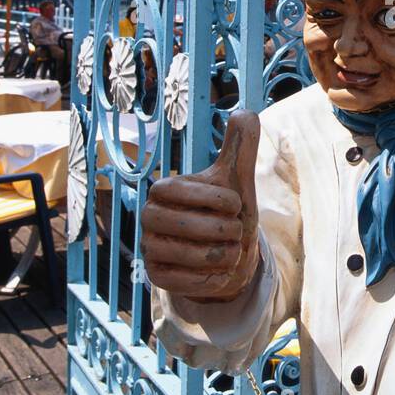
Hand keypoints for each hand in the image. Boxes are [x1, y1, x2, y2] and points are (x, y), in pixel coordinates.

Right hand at [143, 111, 260, 301]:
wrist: (227, 251)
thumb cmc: (228, 211)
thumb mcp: (237, 178)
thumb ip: (240, 146)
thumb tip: (245, 112)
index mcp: (162, 190)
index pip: (175, 190)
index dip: (212, 199)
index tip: (236, 205)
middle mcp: (149, 218)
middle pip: (183, 226)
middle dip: (222, 231)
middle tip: (235, 231)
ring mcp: (150, 248)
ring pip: (188, 256)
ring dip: (223, 255)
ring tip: (231, 250)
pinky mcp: (157, 278)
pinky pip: (184, 282)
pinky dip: (212, 279)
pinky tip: (222, 271)